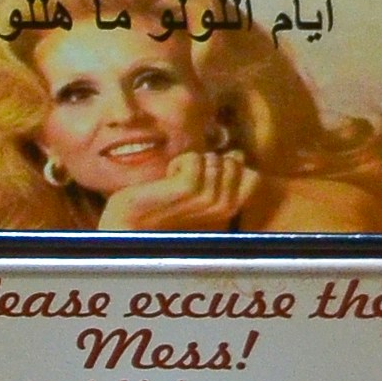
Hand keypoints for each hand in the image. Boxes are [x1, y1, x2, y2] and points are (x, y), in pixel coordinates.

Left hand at [96, 145, 251, 232]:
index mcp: (227, 213)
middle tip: (186, 174)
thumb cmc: (160, 210)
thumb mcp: (194, 194)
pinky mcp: (185, 191)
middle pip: (234, 164)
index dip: (232, 166)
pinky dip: (182, 160)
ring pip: (215, 161)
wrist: (128, 226)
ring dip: (194, 160)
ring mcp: (204, 202)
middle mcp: (221, 211)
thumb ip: (218, 179)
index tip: (203, 173)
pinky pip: (195, 160)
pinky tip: (169, 175)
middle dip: (210, 159)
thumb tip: (237, 154)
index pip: (253, 178)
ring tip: (176, 175)